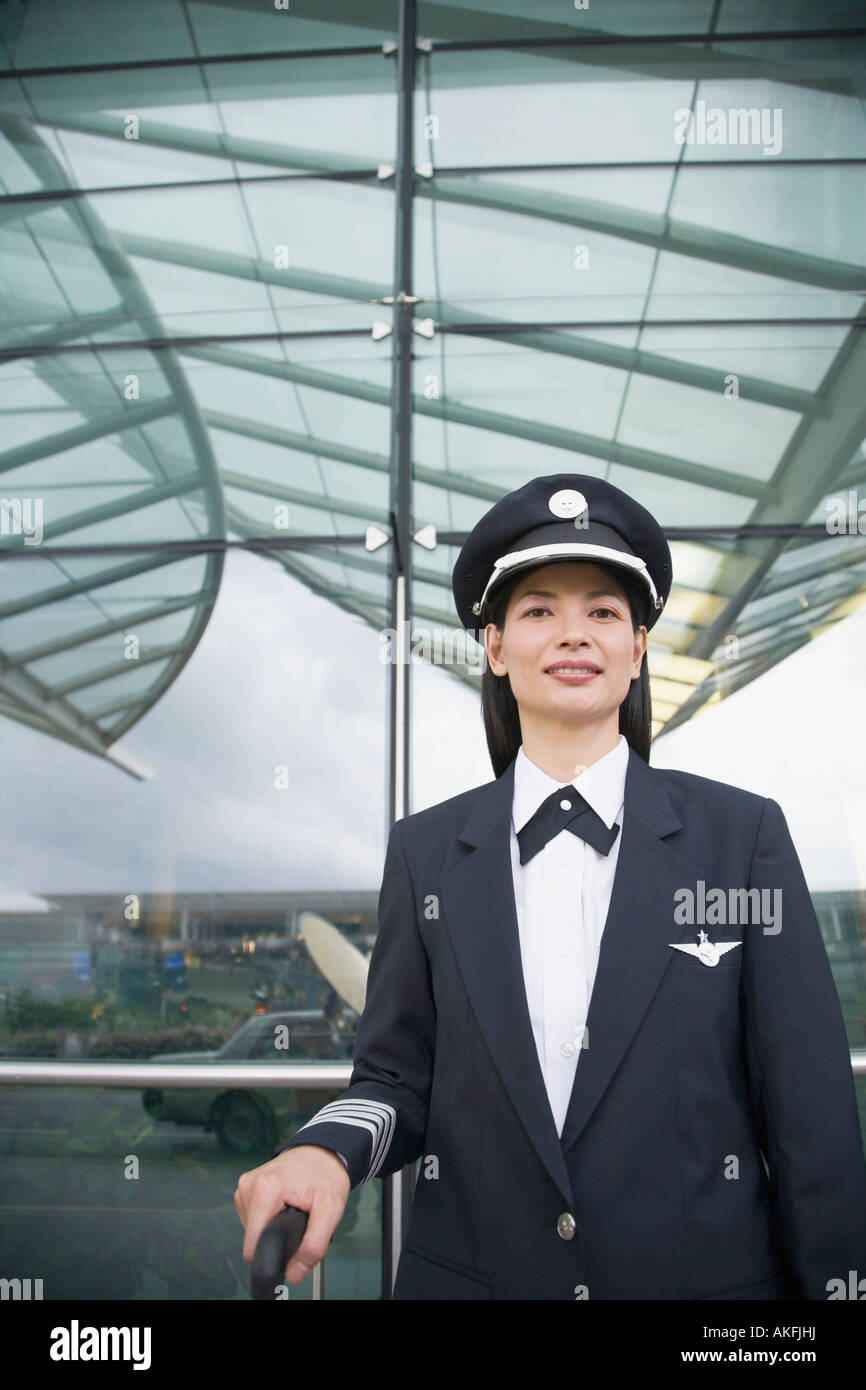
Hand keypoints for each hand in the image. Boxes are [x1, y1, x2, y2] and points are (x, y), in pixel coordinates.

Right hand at [234, 1144, 350, 1282]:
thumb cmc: (326, 1177)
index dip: (273, 1252)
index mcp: (265, 1189)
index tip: (291, 1242)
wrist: (322, 1153)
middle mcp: (249, 1185)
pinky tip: (282, 1205)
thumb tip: (294, 1273)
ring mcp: (245, 1185)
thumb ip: (314, 1245)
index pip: (254, 1243)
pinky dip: (268, 1216)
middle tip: (297, 1220)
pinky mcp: (246, 1187)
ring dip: (271, 1226)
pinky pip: (252, 1216)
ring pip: (252, 1228)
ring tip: (291, 1209)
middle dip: (275, 1236)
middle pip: (254, 1237)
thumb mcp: (330, 1211)